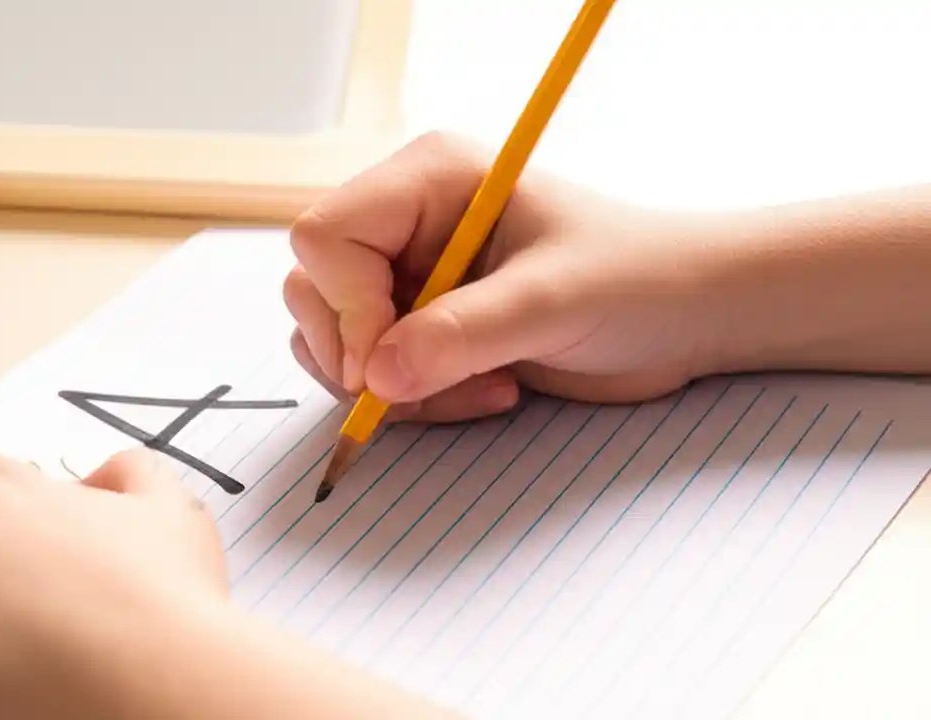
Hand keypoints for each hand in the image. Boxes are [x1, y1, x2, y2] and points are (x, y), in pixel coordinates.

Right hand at [284, 132, 717, 421]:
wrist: (686, 315)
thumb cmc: (638, 279)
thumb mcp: (553, 302)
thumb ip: (462, 334)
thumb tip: (376, 377)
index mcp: (430, 179)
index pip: (327, 234)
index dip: (346, 306)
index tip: (389, 364)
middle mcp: (406, 221)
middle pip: (314, 289)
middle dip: (362, 353)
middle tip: (426, 387)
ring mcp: (409, 274)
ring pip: (334, 338)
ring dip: (392, 386)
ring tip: (477, 388)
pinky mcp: (421, 323)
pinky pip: (370, 371)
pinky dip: (411, 399)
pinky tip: (485, 391)